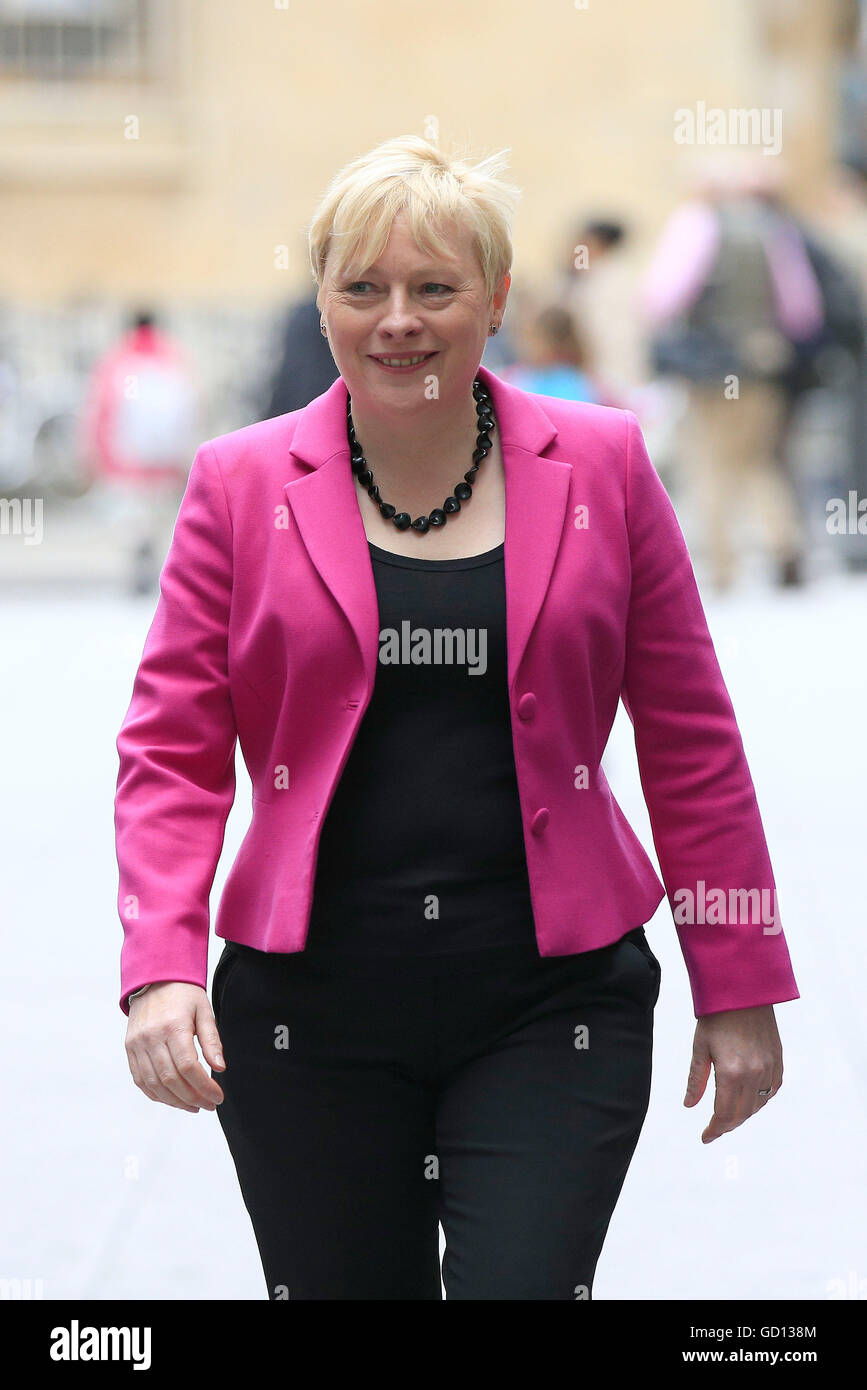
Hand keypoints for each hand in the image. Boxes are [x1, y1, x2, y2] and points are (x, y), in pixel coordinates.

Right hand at [125, 983, 225, 1112]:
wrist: (154, 978)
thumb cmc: (183, 994)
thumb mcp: (204, 1011)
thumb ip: (211, 1041)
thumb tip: (219, 1068)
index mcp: (173, 1026)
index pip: (189, 1067)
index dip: (204, 1087)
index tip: (217, 1097)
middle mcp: (151, 1037)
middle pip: (171, 1080)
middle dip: (192, 1098)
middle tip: (208, 1105)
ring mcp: (137, 1044)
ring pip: (155, 1084)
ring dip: (175, 1101)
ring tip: (193, 1106)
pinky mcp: (130, 1049)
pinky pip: (141, 1080)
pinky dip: (157, 1094)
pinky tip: (173, 1099)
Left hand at [684, 1004, 781, 1142]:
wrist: (743, 990)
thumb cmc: (716, 1015)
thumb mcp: (700, 1047)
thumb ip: (695, 1080)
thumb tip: (689, 1105)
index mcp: (731, 1072)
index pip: (724, 1114)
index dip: (715, 1129)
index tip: (706, 1137)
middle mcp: (754, 1073)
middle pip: (742, 1113)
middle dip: (727, 1125)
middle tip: (715, 1129)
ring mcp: (769, 1067)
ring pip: (758, 1104)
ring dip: (744, 1114)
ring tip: (729, 1115)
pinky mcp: (778, 1059)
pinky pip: (772, 1089)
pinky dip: (761, 1099)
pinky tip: (750, 1099)